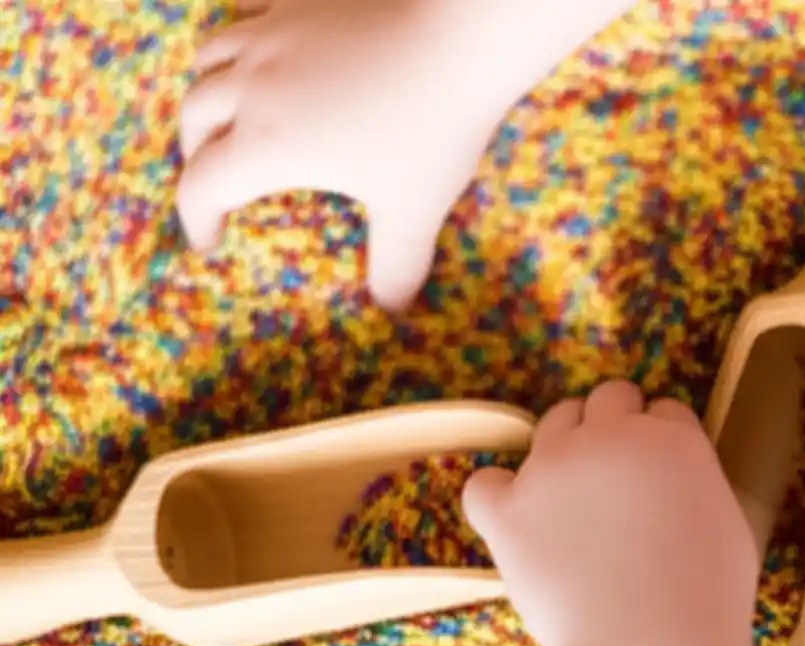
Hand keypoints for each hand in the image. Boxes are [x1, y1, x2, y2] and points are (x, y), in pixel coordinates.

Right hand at [178, 0, 634, 308]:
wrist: (460, 36)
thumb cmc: (434, 126)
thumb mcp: (416, 208)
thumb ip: (397, 262)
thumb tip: (394, 309)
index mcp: (268, 145)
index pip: (202, 187)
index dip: (197, 221)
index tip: (210, 242)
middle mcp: (254, 85)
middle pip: (195, 118)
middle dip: (197, 153)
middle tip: (218, 180)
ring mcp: (273, 34)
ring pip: (210, 58)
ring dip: (208, 91)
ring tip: (227, 113)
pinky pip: (248, 13)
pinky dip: (243, 36)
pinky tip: (264, 50)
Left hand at [463, 380, 759, 645]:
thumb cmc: (705, 599)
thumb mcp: (727, 524)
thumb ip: (696, 484)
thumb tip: (675, 484)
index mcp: (672, 437)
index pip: (662, 411)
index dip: (662, 441)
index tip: (659, 475)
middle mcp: (610, 436)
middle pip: (608, 399)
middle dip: (614, 426)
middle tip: (619, 474)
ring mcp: (553, 468)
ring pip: (554, 423)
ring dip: (565, 451)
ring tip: (575, 504)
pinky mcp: (508, 509)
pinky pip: (486, 483)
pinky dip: (498, 498)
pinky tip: (515, 521)